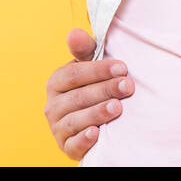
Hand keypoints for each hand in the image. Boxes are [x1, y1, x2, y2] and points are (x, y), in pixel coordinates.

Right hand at [43, 28, 131, 160]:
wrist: (94, 119)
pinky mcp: (66, 147)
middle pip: (78, 97)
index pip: (74, 74)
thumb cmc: (93, 85)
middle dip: (105, 90)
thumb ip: (85, 50)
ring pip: (75, 120)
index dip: (98, 70)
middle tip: (128, 86)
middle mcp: (53, 105)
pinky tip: (97, 133)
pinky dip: (84, 140)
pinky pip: (73, 145)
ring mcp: (58, 127)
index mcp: (57, 82)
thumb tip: (74, 33)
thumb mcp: (89, 66)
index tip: (122, 67)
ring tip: (117, 107)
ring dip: (97, 113)